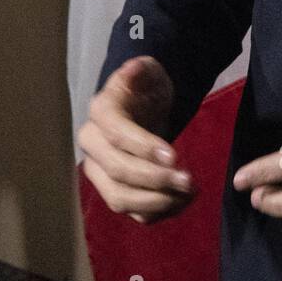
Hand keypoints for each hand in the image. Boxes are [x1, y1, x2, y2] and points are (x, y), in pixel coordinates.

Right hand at [77, 56, 194, 224]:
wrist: (143, 105)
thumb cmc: (146, 87)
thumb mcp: (148, 70)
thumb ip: (141, 69)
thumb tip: (133, 68)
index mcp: (101, 112)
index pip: (117, 135)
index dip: (143, 148)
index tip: (174, 156)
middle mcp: (93, 146)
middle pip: (117, 172)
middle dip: (155, 180)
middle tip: (189, 181)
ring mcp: (100, 172)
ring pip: (119, 198)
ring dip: (156, 201)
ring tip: (189, 192)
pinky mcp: (113, 189)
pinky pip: (131, 211)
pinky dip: (157, 212)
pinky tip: (182, 201)